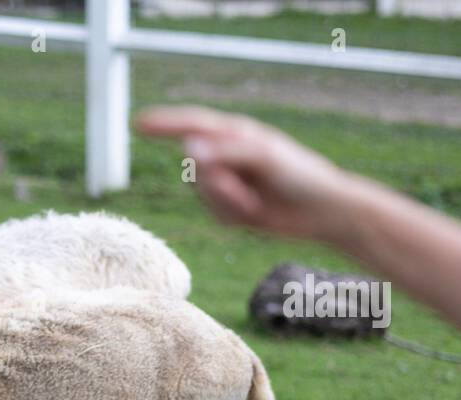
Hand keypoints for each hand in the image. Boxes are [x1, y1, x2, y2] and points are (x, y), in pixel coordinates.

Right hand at [136, 106, 358, 242]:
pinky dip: (232, 215)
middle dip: (215, 185)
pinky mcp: (229, 207)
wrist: (322, 212)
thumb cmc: (300, 175)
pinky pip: (212, 213)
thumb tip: (187, 148)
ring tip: (255, 203)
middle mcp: (227, 155)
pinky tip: (255, 214)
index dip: (164, 123)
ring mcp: (227, 181)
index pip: (193, 124)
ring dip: (226, 202)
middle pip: (195, 167)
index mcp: (236, 134)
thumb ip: (224, 152)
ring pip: (202, 193)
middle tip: (244, 192)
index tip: (138, 124)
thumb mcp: (263, 157)